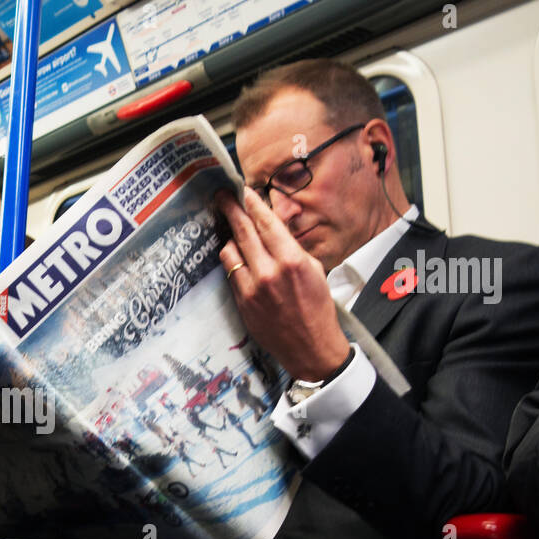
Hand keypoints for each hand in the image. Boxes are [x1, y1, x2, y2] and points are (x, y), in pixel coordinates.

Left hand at [216, 188, 350, 381]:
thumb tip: (272, 225)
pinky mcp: (241, 303)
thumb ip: (290, 246)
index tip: (243, 190)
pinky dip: (233, 261)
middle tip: (221, 196)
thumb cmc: (317, 307)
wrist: (310, 347)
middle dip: (230, 210)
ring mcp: (251, 289)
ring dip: (231, 238)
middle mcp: (269, 273)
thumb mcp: (313, 269)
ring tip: (234, 232)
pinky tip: (236, 256)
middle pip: (242, 232)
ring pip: (230, 251)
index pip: (266, 223)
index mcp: (291, 261)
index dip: (252, 204)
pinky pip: (230, 273)